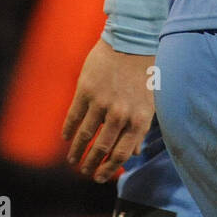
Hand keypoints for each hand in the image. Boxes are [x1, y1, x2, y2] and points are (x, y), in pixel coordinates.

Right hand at [62, 38, 155, 182]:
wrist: (134, 39)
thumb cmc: (145, 70)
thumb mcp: (151, 100)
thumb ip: (142, 128)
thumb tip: (136, 153)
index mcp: (139, 119)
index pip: (122, 155)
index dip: (109, 170)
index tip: (100, 177)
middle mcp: (121, 114)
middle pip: (102, 149)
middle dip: (91, 165)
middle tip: (84, 172)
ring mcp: (102, 102)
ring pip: (85, 136)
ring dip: (77, 151)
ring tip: (72, 160)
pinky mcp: (86, 90)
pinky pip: (74, 117)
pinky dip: (68, 130)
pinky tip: (65, 138)